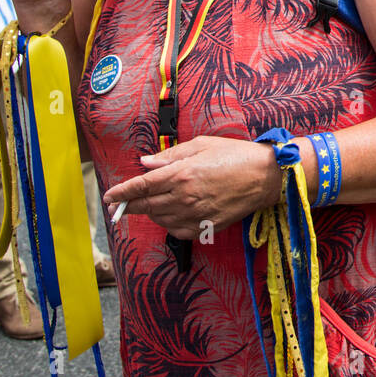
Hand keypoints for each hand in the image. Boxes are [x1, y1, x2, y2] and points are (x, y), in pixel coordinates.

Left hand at [103, 136, 285, 238]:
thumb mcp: (201, 145)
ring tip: (148, 206)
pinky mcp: (206, 226)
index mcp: (182, 174)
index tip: (109, 197)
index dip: (122, 192)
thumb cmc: (236, 155)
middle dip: (128, 206)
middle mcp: (186, 196)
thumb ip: (170, 155)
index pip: (141, 186)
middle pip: (146, 205)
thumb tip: (145, 163)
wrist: (265, 176)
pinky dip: (168, 225)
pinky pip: (177, 231)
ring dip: (149, 213)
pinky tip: (169, 216)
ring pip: (160, 219)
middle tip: (117, 207)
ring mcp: (196, 214)